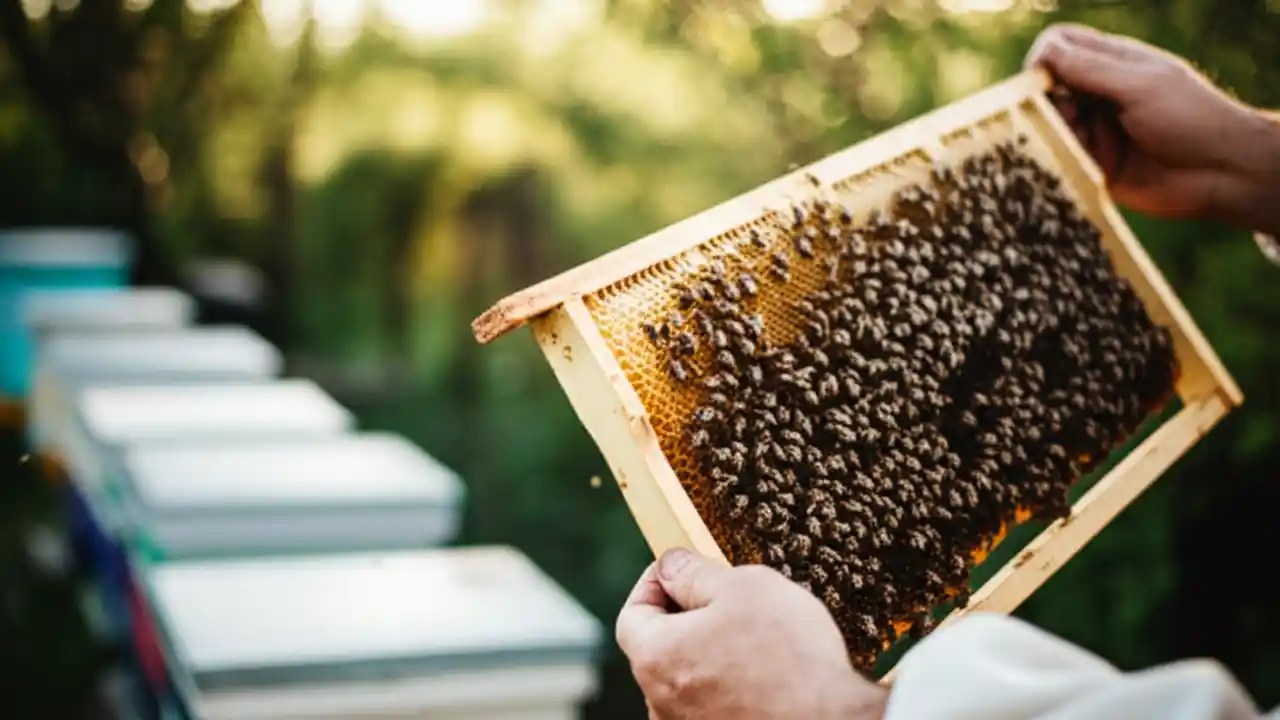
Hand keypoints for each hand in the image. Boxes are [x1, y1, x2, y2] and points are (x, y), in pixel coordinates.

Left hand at [615, 548, 887, 719]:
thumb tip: (669, 565)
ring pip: (688, 681)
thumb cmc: (789, 657)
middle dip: (687, 619)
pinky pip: (713, 705)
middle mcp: (660, 704)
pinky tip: (764, 674)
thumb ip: (694, 573)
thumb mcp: (743, 587)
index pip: (632, 614)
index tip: (682, 570)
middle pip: (660, 649)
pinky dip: (729, 686)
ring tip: (754, 638)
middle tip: (726, 598)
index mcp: (655, 658)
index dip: (655, 584)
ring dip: (710, 654)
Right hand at [1026, 23, 1279, 234]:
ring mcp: (1096, 129)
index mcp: (1113, 63)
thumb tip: (1043, 54)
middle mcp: (1099, 93)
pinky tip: (1091, 166)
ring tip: (1088, 146)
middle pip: (1048, 86)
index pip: (1060, 44)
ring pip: (1051, 124)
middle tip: (1073, 117)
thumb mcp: (1139, 86)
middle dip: (1049, 102)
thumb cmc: (1190, 119)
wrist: (1222, 173)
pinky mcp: (1094, 164)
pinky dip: (1065, 160)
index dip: (1043, 58)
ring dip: (1060, 133)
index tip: (1041, 80)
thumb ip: (1090, 69)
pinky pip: (1062, 158)